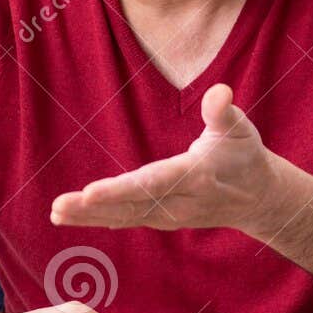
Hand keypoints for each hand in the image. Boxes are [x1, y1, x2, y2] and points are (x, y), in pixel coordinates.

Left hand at [50, 83, 278, 235]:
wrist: (257, 198)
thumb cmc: (244, 155)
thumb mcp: (240, 129)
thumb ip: (223, 112)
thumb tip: (219, 92)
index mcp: (195, 176)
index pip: (153, 183)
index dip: (121, 189)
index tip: (91, 192)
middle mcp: (178, 202)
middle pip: (131, 205)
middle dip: (93, 207)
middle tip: (59, 206)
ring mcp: (168, 215)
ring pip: (124, 217)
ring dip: (88, 217)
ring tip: (55, 212)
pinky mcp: (160, 219)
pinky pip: (124, 220)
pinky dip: (96, 220)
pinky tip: (67, 217)